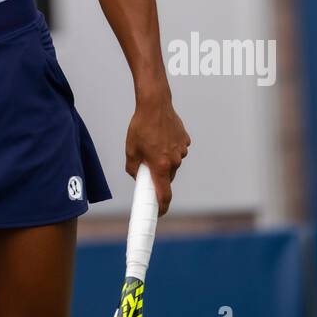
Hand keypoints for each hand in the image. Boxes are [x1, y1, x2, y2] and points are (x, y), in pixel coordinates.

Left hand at [125, 92, 190, 215]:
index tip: (158, 213)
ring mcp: (182, 150)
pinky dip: (170, 148)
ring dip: (164, 159)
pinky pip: (177, 150)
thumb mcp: (130, 150)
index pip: (164, 194)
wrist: (155, 104)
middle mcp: (174, 161)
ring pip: (173, 163)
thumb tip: (138, 176)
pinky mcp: (185, 141)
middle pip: (167, 177)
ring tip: (152, 143)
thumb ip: (133, 168)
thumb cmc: (141, 126)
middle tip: (147, 165)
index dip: (161, 207)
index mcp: (160, 166)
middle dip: (158, 175)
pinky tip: (161, 136)